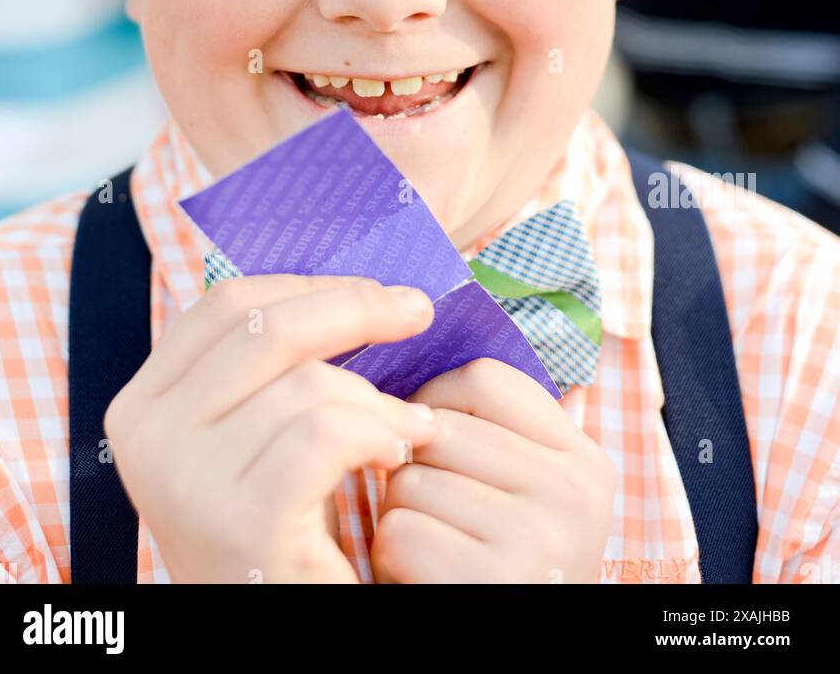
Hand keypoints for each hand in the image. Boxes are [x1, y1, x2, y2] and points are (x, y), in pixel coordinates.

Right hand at [103, 274, 437, 583]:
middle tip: (417, 312)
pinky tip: (394, 460)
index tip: (370, 288)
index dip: (306, 285)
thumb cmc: (282, 527)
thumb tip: (354, 281)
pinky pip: (330, 433)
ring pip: (308, 383)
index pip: (224, 305)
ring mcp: (188, 482)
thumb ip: (268, 368)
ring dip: (378, 401)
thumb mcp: (249, 437)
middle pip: (267, 328)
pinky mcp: (244, 522)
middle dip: (356, 309)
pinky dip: (379, 435)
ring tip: (406, 431)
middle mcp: (148, 440)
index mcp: (142, 405)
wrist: (279, 625)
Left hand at [370, 357, 616, 583]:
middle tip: (435, 513)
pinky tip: (419, 578)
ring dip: (397, 516)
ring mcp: (538, 540)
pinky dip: (390, 558)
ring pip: (410, 480)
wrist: (526, 650)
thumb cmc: (503, 566)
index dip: (436, 399)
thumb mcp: (529, 493)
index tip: (429, 435)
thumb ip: (495, 432)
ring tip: (432, 548)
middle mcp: (572, 495)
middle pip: (438, 428)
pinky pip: (398, 534)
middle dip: (414, 466)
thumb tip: (414, 334)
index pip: (485, 377)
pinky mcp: (491, 582)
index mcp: (585, 462)